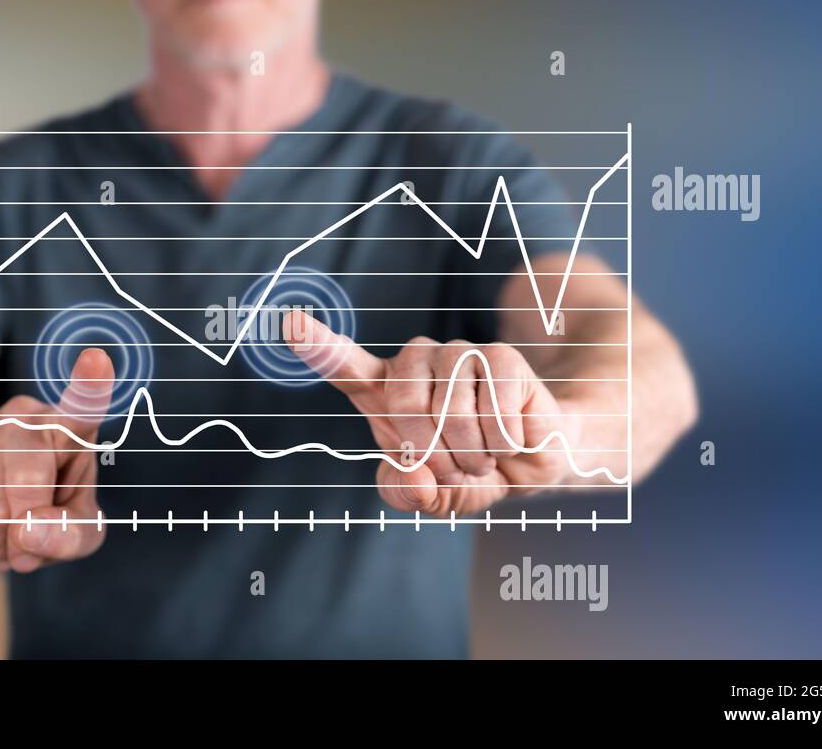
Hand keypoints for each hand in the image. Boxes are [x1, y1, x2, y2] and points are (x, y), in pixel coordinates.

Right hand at [0, 348, 113, 572]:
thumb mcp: (76, 536)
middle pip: (29, 482)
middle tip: (23, 548)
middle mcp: (26, 418)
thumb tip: (30, 531)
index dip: (90, 387)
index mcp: (70, 432)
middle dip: (25, 532)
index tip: (98, 361)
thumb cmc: (38, 523)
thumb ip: (72, 536)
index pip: (82, 408)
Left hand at [283, 311, 580, 515]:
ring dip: (472, 453)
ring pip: (452, 413)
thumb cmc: (470, 470)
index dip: (317, 345)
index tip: (291, 325)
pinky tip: (508, 438)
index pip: (344, 364)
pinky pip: (494, 408)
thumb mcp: (432, 496)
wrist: (530, 460)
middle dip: (433, 453)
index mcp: (384, 392)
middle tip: (453, 469)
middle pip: (403, 403)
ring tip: (482, 455)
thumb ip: (407, 493)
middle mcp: (415, 363)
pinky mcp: (499, 356)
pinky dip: (502, 441)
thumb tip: (414, 479)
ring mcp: (456, 354)